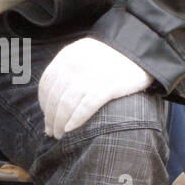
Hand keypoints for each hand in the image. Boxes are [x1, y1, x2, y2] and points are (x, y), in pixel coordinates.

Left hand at [38, 37, 154, 138]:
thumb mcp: (85, 53)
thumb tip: (54, 94)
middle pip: (55, 96)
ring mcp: (92, 76)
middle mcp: (76, 64)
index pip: (47, 82)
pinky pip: (86, 107)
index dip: (44, 102)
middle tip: (51, 131)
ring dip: (59, 123)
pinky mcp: (108, 86)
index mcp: (68, 55)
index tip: (46, 115)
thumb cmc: (111, 57)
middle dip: (50, 117)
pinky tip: (70, 129)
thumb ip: (69, 67)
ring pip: (66, 104)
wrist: (140, 50)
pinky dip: (75, 120)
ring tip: (59, 134)